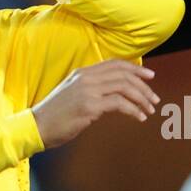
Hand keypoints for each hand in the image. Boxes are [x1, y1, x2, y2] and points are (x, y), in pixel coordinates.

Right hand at [32, 60, 159, 148]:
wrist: (36, 126)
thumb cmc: (55, 115)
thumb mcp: (73, 95)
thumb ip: (92, 91)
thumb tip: (115, 96)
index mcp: (83, 73)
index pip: (115, 64)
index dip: (136, 69)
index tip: (150, 77)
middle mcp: (86, 78)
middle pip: (124, 74)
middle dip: (144, 86)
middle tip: (154, 99)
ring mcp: (87, 90)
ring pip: (125, 87)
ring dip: (142, 99)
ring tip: (149, 110)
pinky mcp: (89, 106)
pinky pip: (120, 103)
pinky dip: (133, 110)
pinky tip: (139, 118)